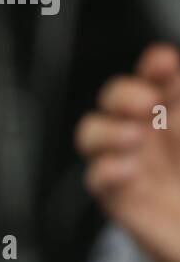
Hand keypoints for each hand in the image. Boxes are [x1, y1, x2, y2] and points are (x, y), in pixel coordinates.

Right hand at [74, 41, 179, 261]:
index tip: (165, 66)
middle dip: (123, 95)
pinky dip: (108, 169)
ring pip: (90, 132)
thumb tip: (177, 91)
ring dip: (108, 131)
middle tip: (147, 105)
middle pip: (112, 96)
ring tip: (135, 139)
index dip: (154, 65)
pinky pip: (95, 176)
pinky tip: (131, 172)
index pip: (153, 74)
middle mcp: (144, 131)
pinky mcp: (115, 196)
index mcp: (172, 109)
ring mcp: (125, 162)